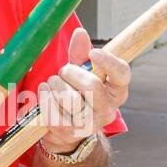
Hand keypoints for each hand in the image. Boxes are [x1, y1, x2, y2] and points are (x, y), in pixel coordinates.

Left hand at [38, 27, 129, 153]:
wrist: (65, 129)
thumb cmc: (75, 93)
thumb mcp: (79, 72)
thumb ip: (80, 54)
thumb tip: (80, 33)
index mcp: (116, 91)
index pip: (122, 75)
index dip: (109, 63)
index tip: (94, 52)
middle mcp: (108, 110)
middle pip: (92, 85)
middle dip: (70, 72)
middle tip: (63, 72)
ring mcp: (90, 124)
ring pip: (69, 98)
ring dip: (55, 85)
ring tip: (53, 84)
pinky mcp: (70, 133)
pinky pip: (53, 111)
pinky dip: (44, 97)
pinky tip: (45, 94)